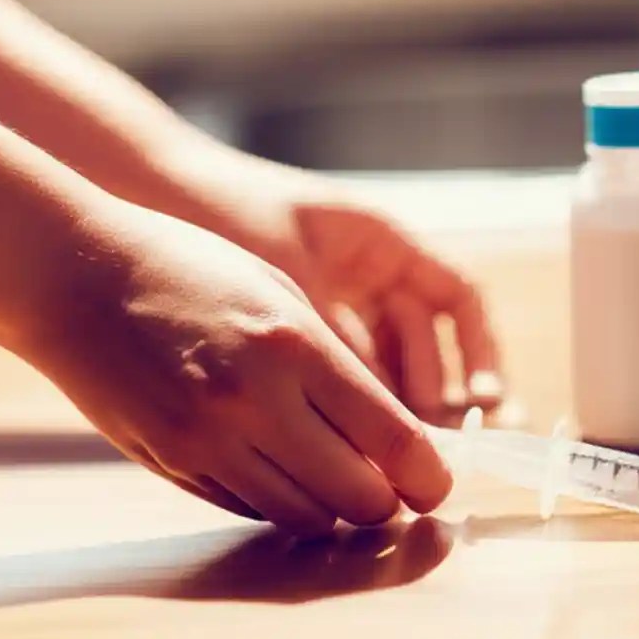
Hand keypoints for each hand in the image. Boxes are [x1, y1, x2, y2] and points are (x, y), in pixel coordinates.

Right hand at [26, 205, 451, 535]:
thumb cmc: (189, 269)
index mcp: (293, 345)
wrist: (75, 275)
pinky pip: (250, 509)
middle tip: (392, 487)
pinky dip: (281, 501)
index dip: (429, 474)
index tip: (437, 482)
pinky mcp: (172, 463)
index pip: (393, 440)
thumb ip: (338, 366)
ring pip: (305, 517)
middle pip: (358, 497)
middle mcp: (253, 401)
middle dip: (387, 501)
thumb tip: (393, 440)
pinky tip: (282, 467)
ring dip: (334, 509)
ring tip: (339, 477)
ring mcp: (207, 440)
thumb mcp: (281, 290)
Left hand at [152, 148, 502, 420]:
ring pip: (384, 358)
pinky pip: (341, 365)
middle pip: (422, 339)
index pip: (457, 297)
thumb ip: (338, 339)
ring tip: (377, 447)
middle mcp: (367, 268)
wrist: (155, 191)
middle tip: (419, 439)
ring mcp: (335, 293)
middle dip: (429, 389)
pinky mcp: (300, 320)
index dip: (479, 349)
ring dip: (388, 401)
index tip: (484, 400)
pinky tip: (334, 433)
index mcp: (381, 240)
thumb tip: (381, 418)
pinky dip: (344, 396)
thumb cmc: (227, 213)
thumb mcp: (290, 276)